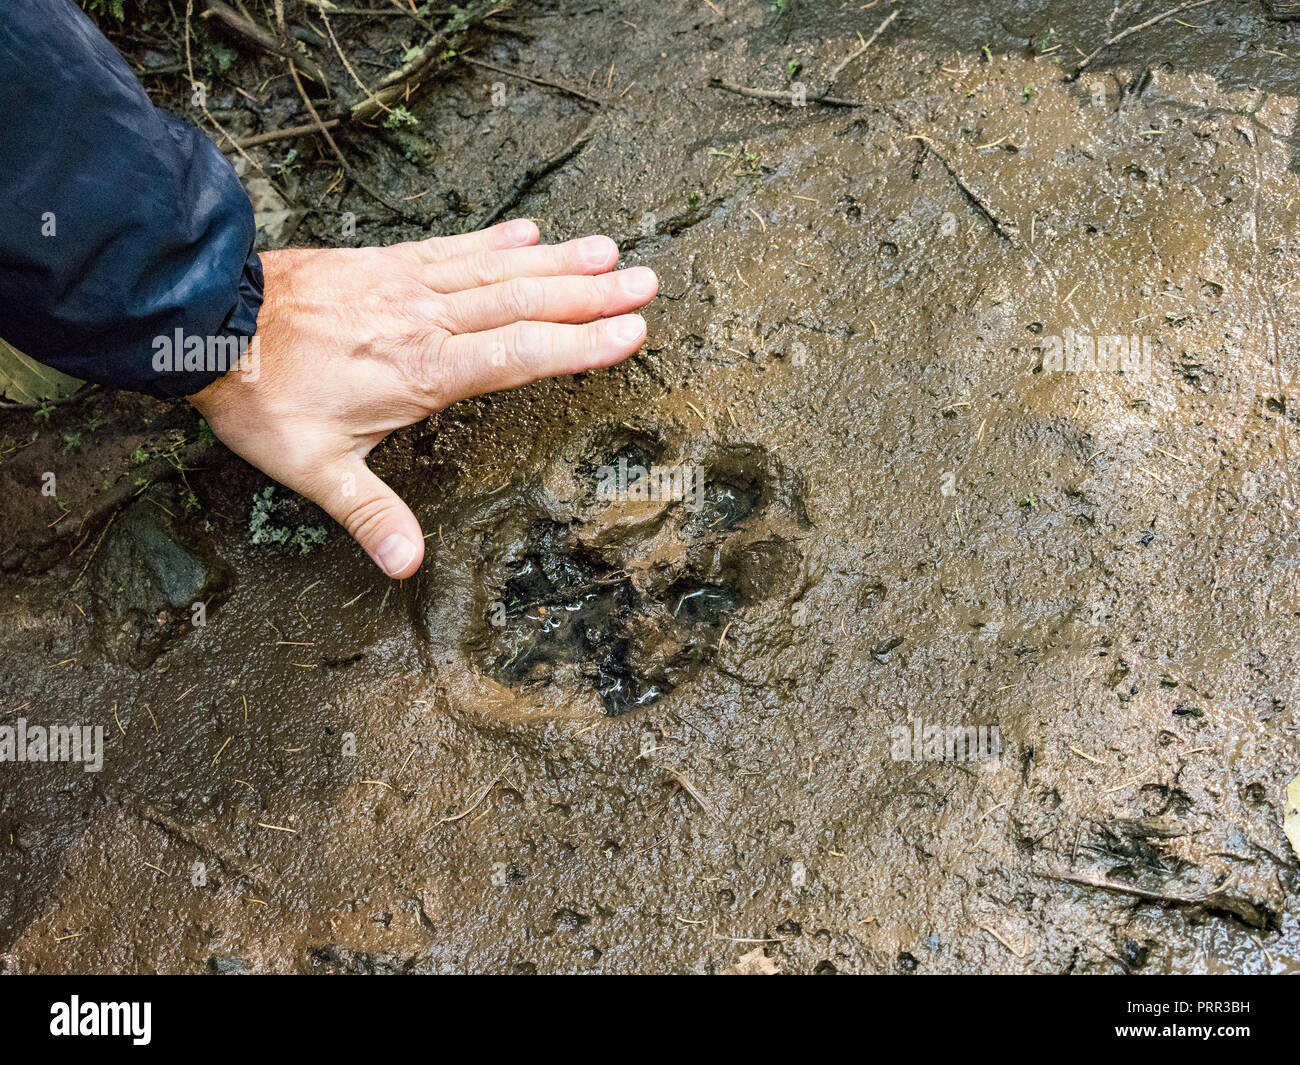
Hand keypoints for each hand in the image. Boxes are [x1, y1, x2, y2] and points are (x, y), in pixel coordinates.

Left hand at [189, 219, 656, 577]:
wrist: (206, 321)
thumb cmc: (262, 399)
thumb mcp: (315, 471)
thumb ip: (371, 515)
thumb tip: (409, 566)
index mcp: (424, 371)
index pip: (520, 355)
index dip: (580, 344)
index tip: (632, 332)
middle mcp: (427, 320)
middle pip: (525, 304)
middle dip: (591, 296)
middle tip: (648, 284)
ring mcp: (409, 284)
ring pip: (499, 270)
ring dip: (559, 261)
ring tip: (611, 252)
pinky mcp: (387, 263)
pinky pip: (455, 248)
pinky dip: (497, 240)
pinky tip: (530, 232)